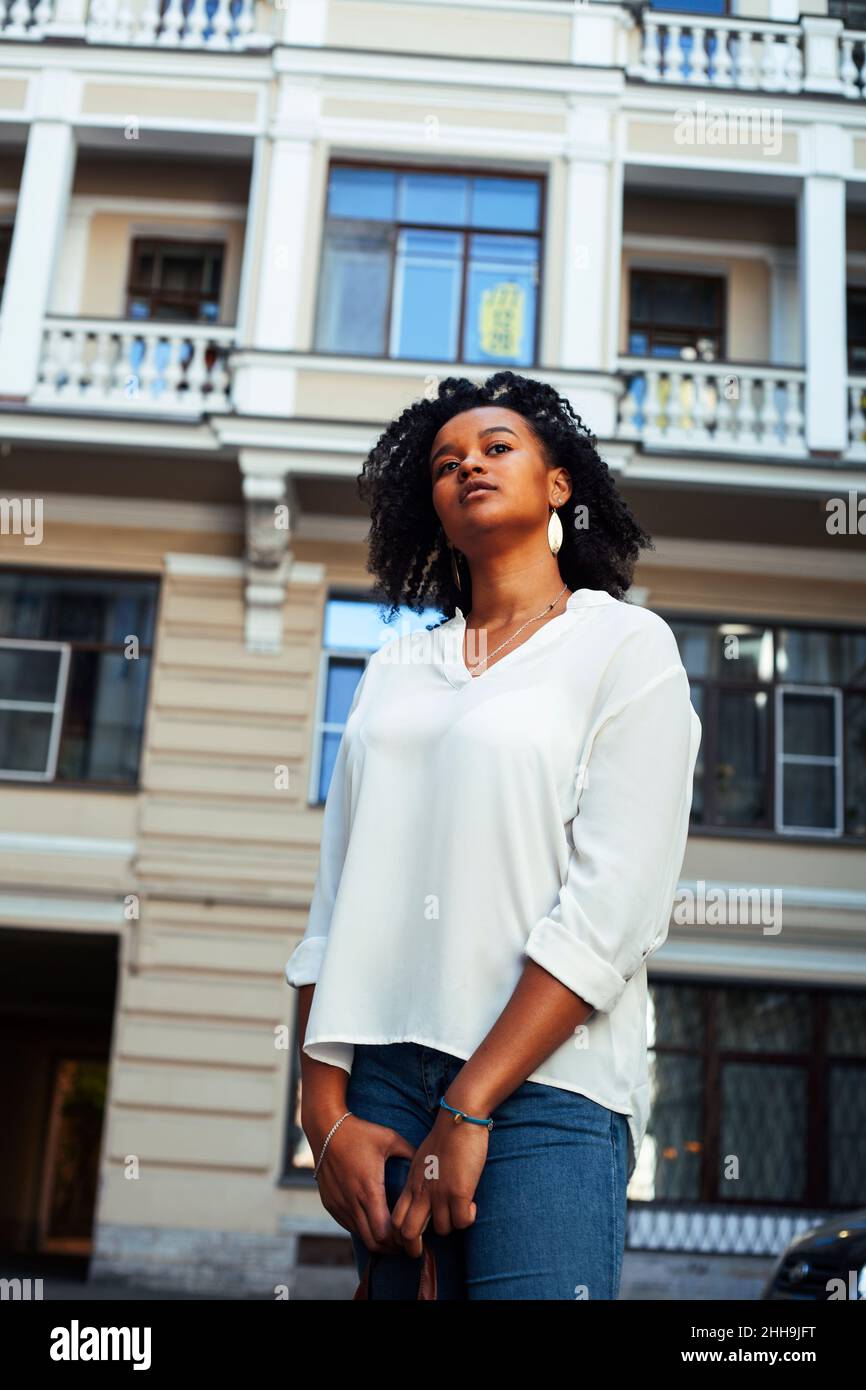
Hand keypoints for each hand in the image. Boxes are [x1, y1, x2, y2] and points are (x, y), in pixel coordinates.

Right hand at [307, 1113, 416, 1255]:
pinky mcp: (330, 1204)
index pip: (384, 1233)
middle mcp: (352, 1202)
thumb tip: (430, 1163)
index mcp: (369, 1189)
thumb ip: (411, 1152)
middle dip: (391, 1247)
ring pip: (360, 1236)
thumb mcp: (390, 1139)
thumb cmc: (360, 1133)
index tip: (411, 1236)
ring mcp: (339, 1205)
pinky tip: (373, 1221)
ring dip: (376, 1240)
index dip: (399, 1241)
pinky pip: (348, 1226)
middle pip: (373, 1242)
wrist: (325, 1129)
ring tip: (391, 1235)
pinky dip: (362, 1229)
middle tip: (404, 1243)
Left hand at [390, 1109, 489, 1258]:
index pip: (395, 1219)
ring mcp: (440, 1192)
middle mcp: (422, 1191)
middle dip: (414, 1249)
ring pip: (442, 1230)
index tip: (411, 1241)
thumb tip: (423, 1198)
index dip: (400, 1237)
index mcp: (412, 1183)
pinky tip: (473, 1206)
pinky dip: (468, 1219)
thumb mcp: (422, 1160)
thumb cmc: (445, 1136)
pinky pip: (462, 1221)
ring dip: (452, 1226)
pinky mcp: (459, 1192)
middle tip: (423, 1253)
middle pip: (408, 1232)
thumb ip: (420, 1180)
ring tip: (460, 1213)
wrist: (458, 1117)